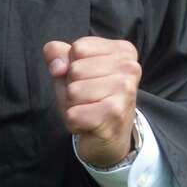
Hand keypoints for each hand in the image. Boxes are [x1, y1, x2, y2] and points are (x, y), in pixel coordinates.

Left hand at [43, 37, 140, 168]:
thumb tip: (57, 66)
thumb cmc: (90, 99)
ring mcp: (125, 90)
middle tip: (88, 99)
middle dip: (72, 87)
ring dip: (73, 105)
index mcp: (123, 51)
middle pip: (75, 69)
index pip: (78, 48)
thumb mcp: (71, 70)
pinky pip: (73, 114)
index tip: (89, 80)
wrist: (111, 138)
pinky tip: (89, 123)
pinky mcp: (114, 113)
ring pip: (73, 91)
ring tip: (89, 110)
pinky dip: (74, 122)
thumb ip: (58, 54)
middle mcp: (130, 68)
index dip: (72, 67)